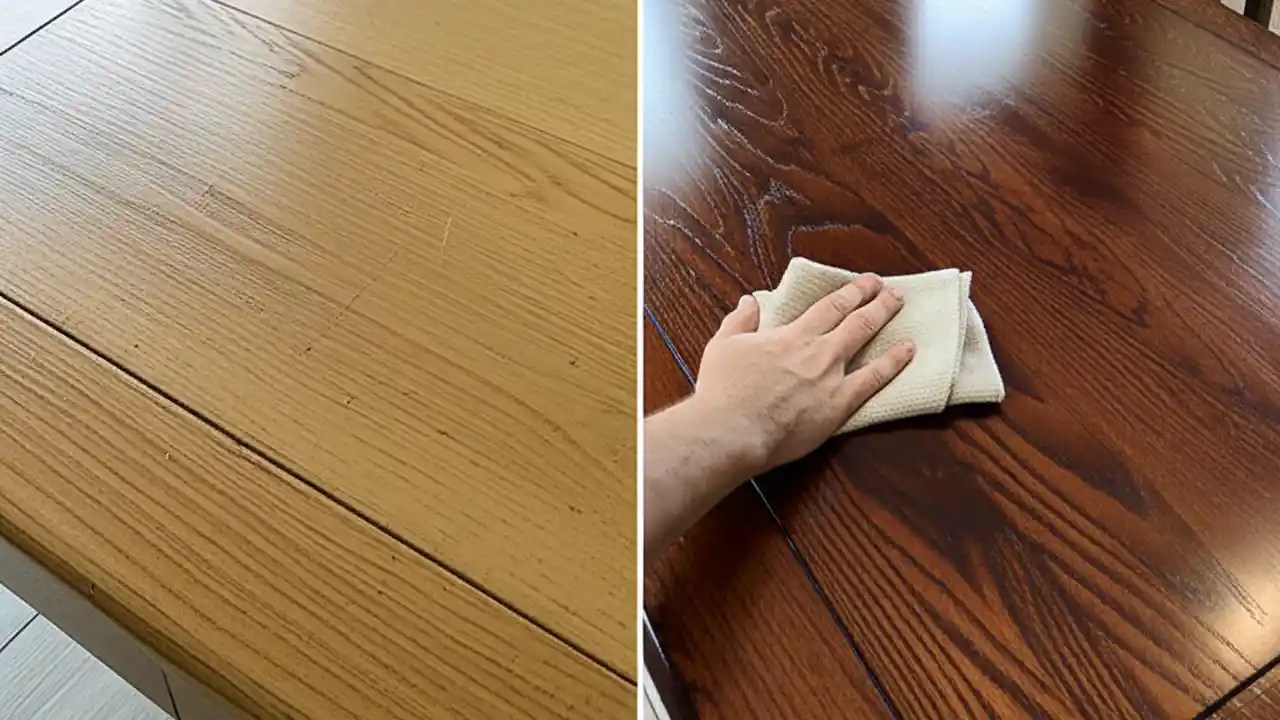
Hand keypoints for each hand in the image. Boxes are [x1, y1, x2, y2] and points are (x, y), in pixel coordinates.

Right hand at [691, 273, 914, 473]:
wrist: (731, 430)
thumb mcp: (723, 346)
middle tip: (889, 289)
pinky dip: (893, 363)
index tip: (866, 282)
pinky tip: (907, 351)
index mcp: (790, 335)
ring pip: (865, 340)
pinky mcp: (838, 405)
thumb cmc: (723, 391)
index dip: (851, 292)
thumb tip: (749, 301)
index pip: (828, 306)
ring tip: (899, 307)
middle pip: (852, 318)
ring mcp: (830, 376)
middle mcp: (816, 350)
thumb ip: (739, 322)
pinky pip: (873, 380)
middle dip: (873, 300)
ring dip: (884, 319)